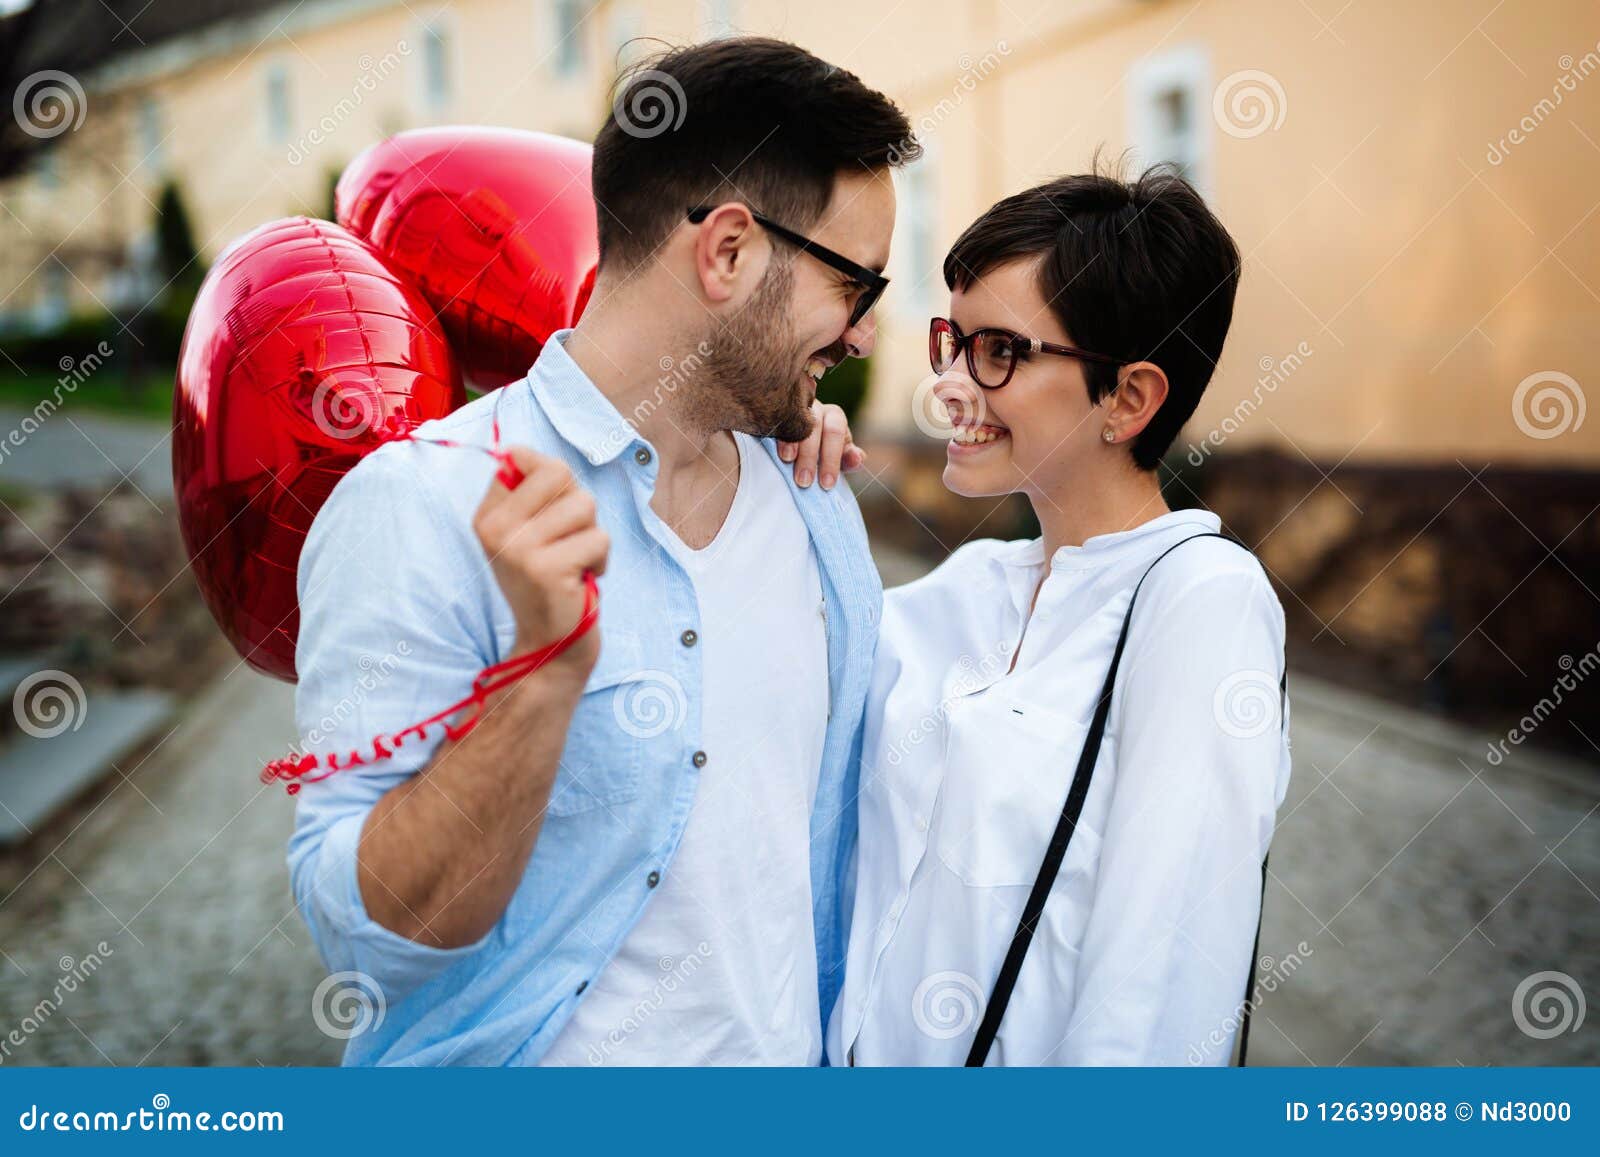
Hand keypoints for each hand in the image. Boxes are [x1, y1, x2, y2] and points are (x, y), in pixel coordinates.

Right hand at [472, 447, 607, 679]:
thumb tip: (521, 453)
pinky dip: (601, 559)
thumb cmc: (549, 581)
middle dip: (578, 503)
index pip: (522, 457)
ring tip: (575, 560)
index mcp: (487, 515)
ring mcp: (518, 549)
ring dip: (592, 534)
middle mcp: (495, 529)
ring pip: (584, 504)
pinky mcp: (547, 569)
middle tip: (568, 538)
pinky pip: (599, 538)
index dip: (553, 481)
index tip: (550, 517)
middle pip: (558, 472)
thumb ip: (531, 492)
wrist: (550, 644)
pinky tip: (581, 579)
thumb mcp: (529, 533)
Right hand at [777, 400, 865, 488]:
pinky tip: (772, 447)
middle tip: (804, 482)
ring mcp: (792, 407)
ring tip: (788, 461)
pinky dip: (775, 433)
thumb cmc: (822, 452)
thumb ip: (849, 459)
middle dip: (810, 455)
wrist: (798, 445)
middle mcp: (814, 407)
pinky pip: (775, 418)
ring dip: (791, 442)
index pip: (835, 432)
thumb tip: (858, 458)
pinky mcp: (774, 412)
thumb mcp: (838, 457)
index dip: (832, 458)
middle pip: (814, 426)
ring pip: (794, 420)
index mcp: (833, 417)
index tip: (827, 484)